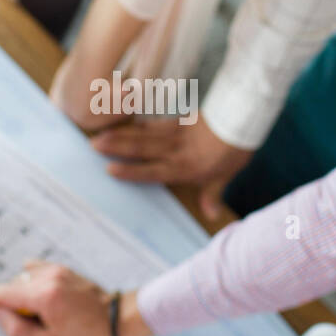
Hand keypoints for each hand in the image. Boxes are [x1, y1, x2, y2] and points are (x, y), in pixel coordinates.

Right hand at [0, 261, 149, 335]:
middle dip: (10, 304)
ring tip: (45, 316)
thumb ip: (16, 328)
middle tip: (28, 324)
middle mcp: (47, 277)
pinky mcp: (63, 269)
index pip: (2, 293)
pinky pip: (36, 274)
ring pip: (24, 281)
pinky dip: (34, 286)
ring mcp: (56, 270)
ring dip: (24, 296)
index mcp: (42, 296)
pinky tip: (47, 302)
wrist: (118, 319)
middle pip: (12, 287)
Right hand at [90, 114, 252, 219]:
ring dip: (122, 134)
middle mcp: (176, 151)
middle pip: (142, 149)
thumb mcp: (225, 176)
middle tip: (93, 145)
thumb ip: (212, 194)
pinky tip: (126, 123)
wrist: (242, 119)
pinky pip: (155, 123)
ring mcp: (176, 133)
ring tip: (101, 133)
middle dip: (117, 147)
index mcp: (185, 168)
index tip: (110, 170)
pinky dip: (139, 124)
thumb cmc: (234, 151)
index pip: (153, 171)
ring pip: (144, 134)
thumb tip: (212, 216)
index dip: (132, 171)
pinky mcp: (179, 120)